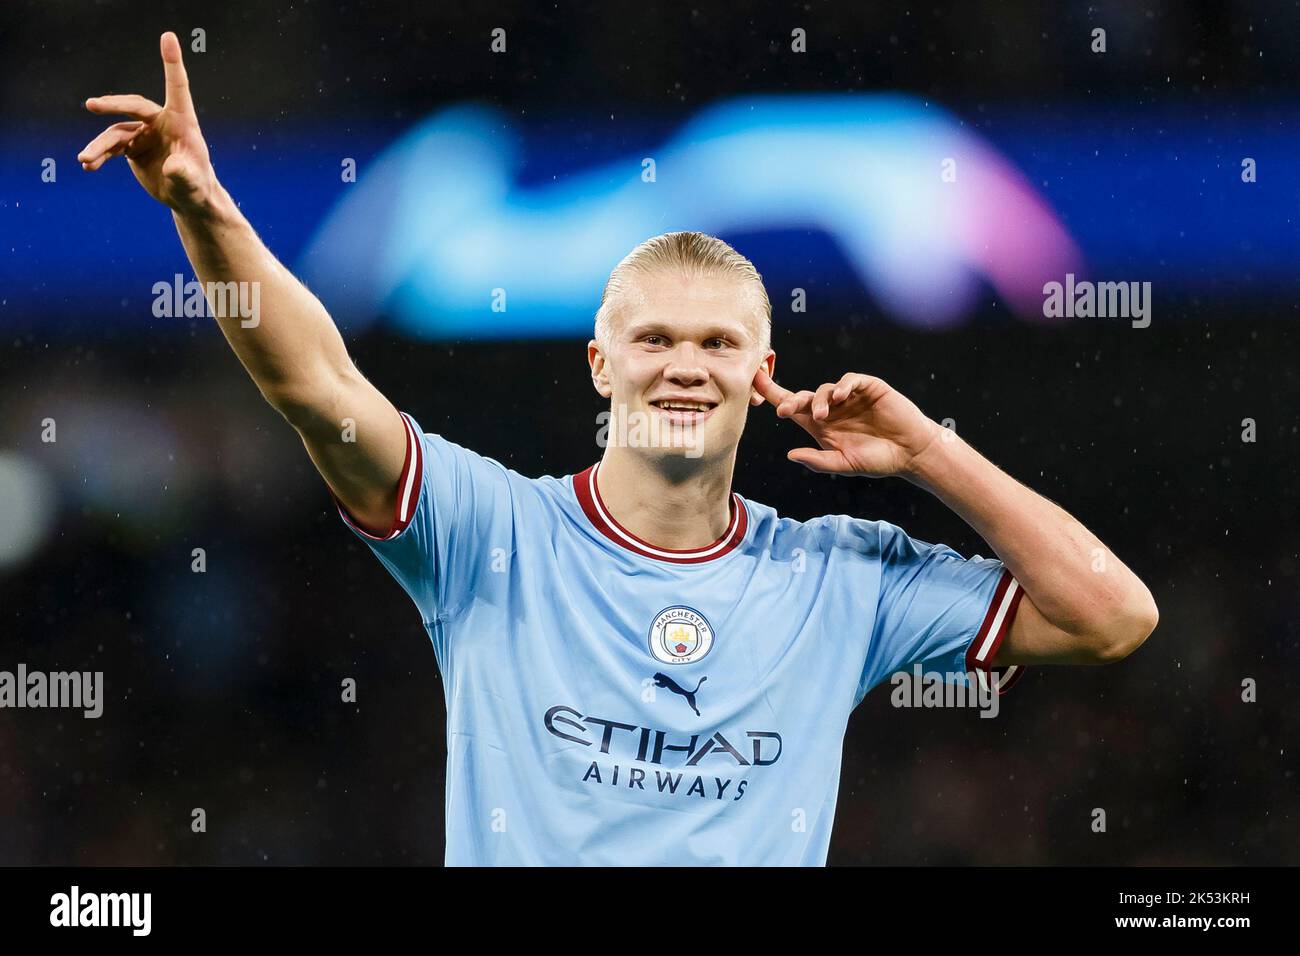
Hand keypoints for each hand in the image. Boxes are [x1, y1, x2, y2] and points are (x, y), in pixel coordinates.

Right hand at [78, 32, 216, 212]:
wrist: (187, 198)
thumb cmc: (197, 186)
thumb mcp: (192, 182)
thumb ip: (184, 173)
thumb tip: (172, 168)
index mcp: (181, 121)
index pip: (176, 87)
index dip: (172, 63)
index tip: (168, 37)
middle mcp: (161, 123)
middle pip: (134, 107)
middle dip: (113, 105)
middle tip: (92, 106)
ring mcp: (144, 134)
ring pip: (116, 133)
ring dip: (99, 146)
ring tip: (85, 160)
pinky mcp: (133, 147)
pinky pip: (111, 147)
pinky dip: (100, 155)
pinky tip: (89, 166)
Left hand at [753, 368, 942, 477]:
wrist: (910, 453)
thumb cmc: (877, 460)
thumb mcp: (844, 464)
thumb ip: (818, 460)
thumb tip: (791, 455)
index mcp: (820, 425)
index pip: (792, 405)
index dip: (772, 394)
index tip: (754, 386)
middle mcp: (831, 408)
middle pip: (803, 396)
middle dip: (791, 400)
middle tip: (785, 411)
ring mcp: (850, 397)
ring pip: (825, 388)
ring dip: (819, 400)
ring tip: (822, 416)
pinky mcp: (868, 388)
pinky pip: (850, 380)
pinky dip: (842, 385)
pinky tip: (839, 397)